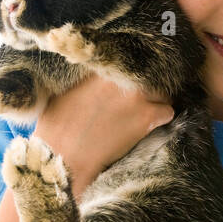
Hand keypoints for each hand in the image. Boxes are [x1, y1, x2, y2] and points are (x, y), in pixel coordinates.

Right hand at [34, 73, 173, 191]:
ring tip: (145, 113)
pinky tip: (150, 126)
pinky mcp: (147, 117)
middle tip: (136, 100)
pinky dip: (161, 119)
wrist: (64, 158)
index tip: (126, 83)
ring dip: (155, 101)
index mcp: (98, 69)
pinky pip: (167, 112)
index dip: (127, 74)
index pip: (124, 62)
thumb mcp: (59, 96)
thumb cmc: (54, 131)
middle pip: (145, 74)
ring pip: (160, 91)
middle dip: (142, 86)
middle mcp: (120, 77)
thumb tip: (87, 79)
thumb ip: (80, 82)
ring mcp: (136, 95)